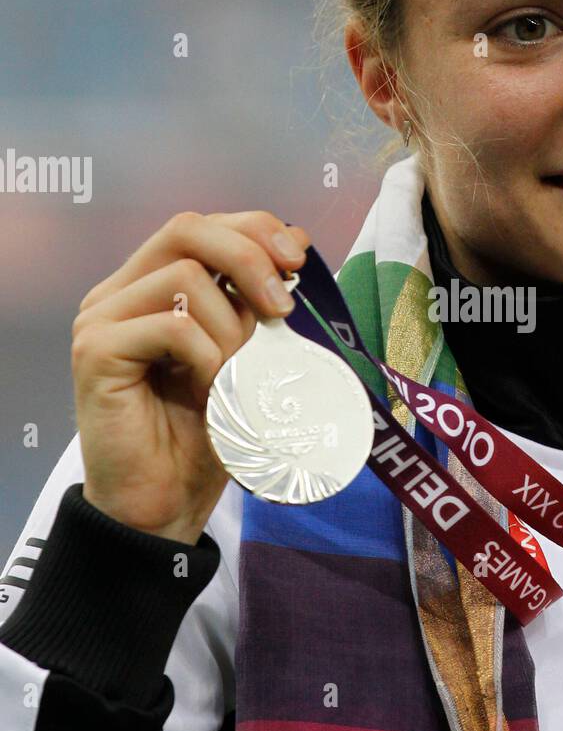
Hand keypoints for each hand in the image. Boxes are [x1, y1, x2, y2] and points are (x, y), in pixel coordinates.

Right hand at [71, 210, 309, 544]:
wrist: (164, 504)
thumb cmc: (203, 435)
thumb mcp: (244, 356)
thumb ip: (254, 305)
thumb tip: (295, 245)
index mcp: (151, 285)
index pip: (202, 226)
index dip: (255, 229)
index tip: (299, 258)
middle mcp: (119, 292)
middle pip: (188, 230)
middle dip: (250, 258)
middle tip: (282, 307)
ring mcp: (102, 319)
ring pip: (187, 278)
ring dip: (231, 328)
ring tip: (235, 378)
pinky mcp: (96, 351)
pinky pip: (173, 325)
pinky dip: (209, 357)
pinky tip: (211, 392)